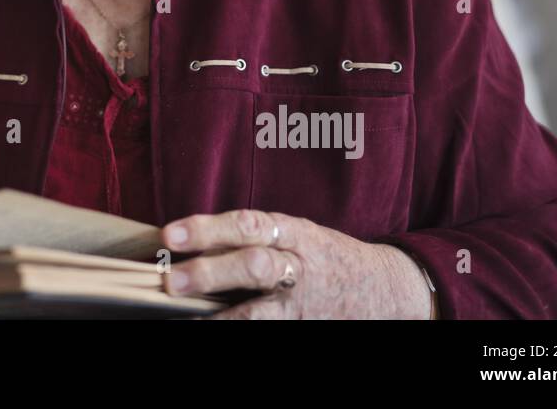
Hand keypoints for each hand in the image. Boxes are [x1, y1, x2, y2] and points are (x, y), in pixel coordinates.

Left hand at [161, 209, 433, 318]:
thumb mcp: (297, 235)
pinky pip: (267, 331)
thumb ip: (252, 238)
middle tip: (173, 280)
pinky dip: (237, 330)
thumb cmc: (325, 256)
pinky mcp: (302, 327)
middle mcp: (298, 267)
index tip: (171, 233)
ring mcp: (302, 305)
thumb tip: (192, 242)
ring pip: (260, 312)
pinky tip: (211, 330)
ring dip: (220, 318)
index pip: (247, 225)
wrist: (386, 291)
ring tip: (187, 321)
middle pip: (253, 265)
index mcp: (294, 233)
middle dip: (211, 272)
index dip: (208, 228)